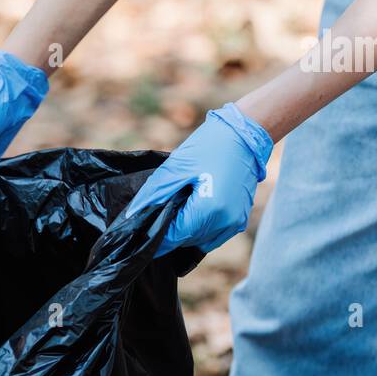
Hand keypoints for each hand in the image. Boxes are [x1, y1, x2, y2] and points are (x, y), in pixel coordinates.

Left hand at [124, 102, 272, 256]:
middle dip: (169, 232)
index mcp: (210, 210)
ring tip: (175, 210)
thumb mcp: (175, 168)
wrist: (243, 134)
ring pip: (200, 240)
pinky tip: (191, 212)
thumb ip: (153, 195)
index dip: (155, 237)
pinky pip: (214, 235)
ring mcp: (235, 223)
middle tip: (156, 215)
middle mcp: (225, 222)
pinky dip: (200, 229)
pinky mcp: (240, 219)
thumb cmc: (209, 146)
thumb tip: (132, 215)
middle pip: (186, 241)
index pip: (174, 237)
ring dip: (185, 231)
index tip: (140, 233)